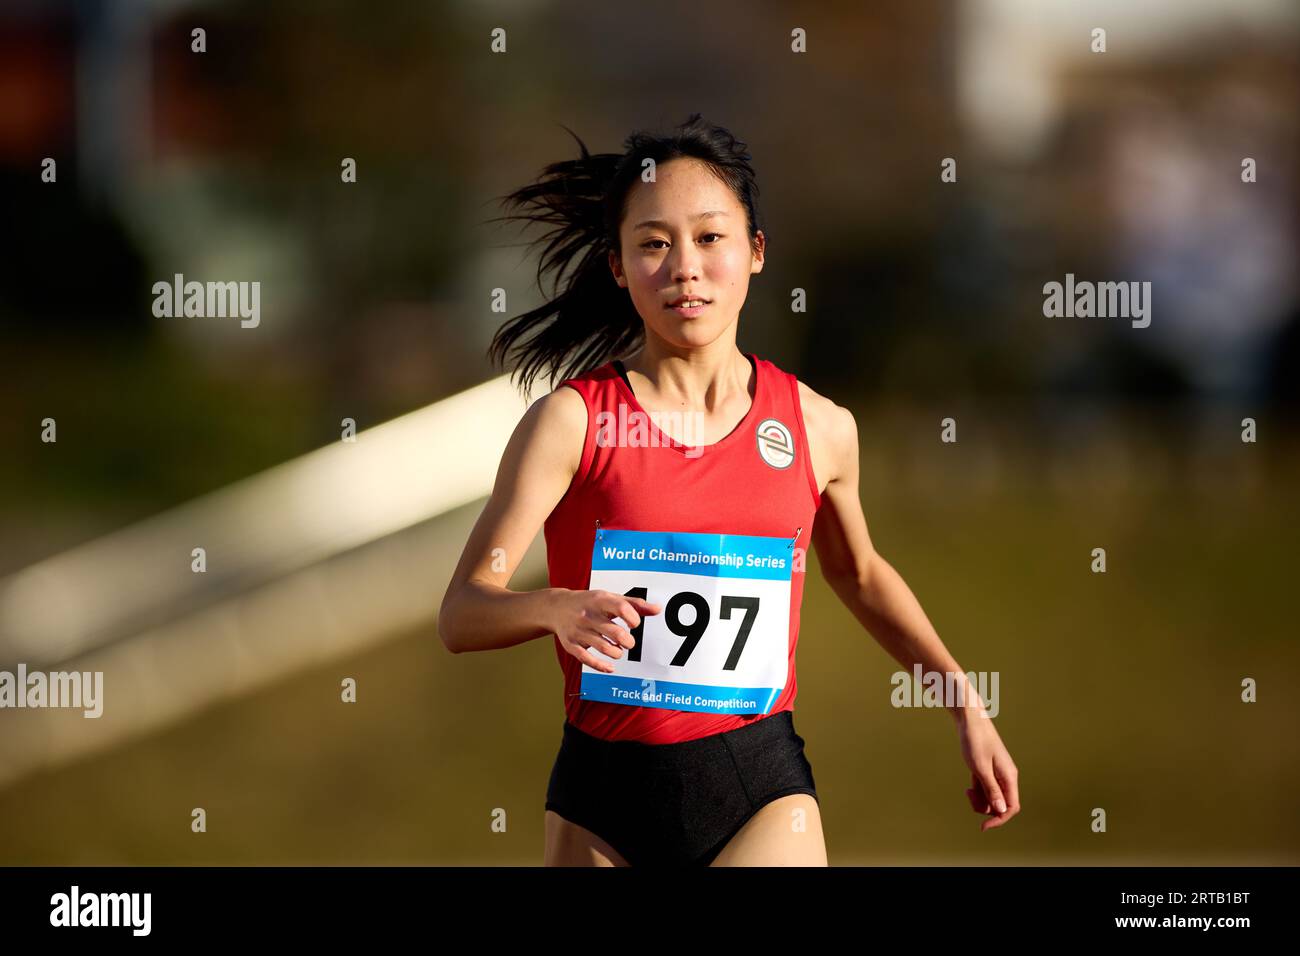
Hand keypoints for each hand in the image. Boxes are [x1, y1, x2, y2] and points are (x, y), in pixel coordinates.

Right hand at [549, 589, 661, 673]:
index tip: (634, 623)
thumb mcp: (609, 598)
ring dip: (617, 653)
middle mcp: (588, 615)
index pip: (622, 608)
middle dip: (628, 642)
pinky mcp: (571, 645)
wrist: (556, 607)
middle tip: (628, 642)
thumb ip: (634, 604)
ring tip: (619, 650)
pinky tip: (610, 667)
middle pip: (616, 633)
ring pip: (605, 648)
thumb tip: (657, 609)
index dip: (634, 619)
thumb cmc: (590, 603)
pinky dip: (602, 666)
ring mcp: (579, 631)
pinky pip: (588, 659)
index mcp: (600, 601)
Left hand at [956, 712, 1019, 831]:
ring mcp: (997, 773)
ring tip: (968, 790)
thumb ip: (991, 789)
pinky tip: (969, 786)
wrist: (969, 720)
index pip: (1011, 807)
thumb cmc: (975, 741)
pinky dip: (977, 791)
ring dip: (980, 799)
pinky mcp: (988, 770)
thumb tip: (1001, 810)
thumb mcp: (980, 768)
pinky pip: (986, 788)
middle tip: (969, 796)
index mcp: (1009, 777)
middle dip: (985, 807)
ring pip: (992, 797)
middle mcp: (1006, 777)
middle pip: (1000, 804)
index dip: (999, 819)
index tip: (983, 826)